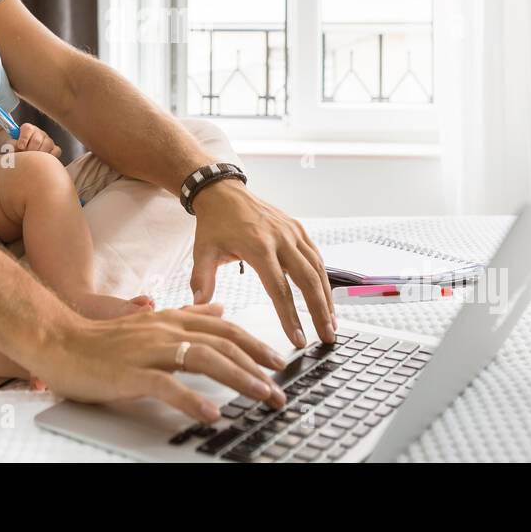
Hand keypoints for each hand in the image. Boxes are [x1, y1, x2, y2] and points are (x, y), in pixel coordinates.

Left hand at [11, 122, 60, 157]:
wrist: (23, 158)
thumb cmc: (16, 151)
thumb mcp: (11, 146)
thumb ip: (11, 145)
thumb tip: (16, 147)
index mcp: (27, 129)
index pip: (27, 129)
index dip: (24, 138)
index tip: (20, 146)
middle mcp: (39, 133)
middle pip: (37, 139)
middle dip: (30, 149)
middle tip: (26, 156)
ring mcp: (48, 140)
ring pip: (48, 144)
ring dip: (40, 153)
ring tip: (33, 160)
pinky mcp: (55, 148)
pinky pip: (56, 150)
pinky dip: (51, 156)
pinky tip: (43, 161)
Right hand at [31, 303, 289, 422]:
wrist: (57, 341)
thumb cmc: (101, 339)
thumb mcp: (150, 321)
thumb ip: (186, 315)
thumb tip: (221, 308)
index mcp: (170, 319)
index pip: (223, 327)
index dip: (254, 343)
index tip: (278, 361)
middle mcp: (164, 330)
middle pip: (222, 343)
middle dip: (256, 366)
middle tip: (279, 388)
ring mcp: (148, 351)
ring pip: (204, 359)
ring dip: (238, 379)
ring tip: (261, 396)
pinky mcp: (130, 373)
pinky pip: (167, 386)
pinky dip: (193, 401)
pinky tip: (211, 414)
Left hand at [189, 180, 336, 347]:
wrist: (224, 192)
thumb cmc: (214, 223)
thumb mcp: (202, 251)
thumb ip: (201, 279)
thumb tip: (198, 307)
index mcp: (258, 247)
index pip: (279, 289)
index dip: (290, 317)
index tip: (298, 340)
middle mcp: (281, 239)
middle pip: (308, 280)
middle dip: (320, 311)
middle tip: (328, 337)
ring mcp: (292, 232)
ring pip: (318, 268)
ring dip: (327, 297)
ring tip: (332, 322)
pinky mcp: (298, 228)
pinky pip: (316, 256)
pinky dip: (324, 277)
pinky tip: (327, 296)